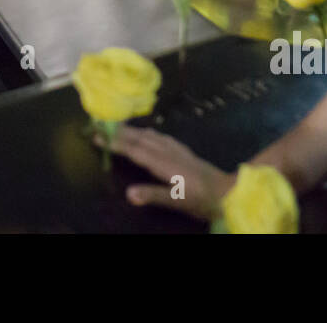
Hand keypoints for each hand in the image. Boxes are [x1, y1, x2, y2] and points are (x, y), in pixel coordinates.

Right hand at [105, 125, 235, 220]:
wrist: (228, 192)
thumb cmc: (201, 199)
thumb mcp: (177, 201)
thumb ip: (153, 195)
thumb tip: (128, 193)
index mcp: (164, 163)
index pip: (134, 150)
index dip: (115, 143)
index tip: (97, 136)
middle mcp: (168, 151)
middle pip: (139, 138)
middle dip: (119, 132)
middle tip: (100, 125)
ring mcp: (177, 149)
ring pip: (150, 135)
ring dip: (132, 130)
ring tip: (117, 127)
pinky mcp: (184, 151)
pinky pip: (160, 137)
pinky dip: (147, 132)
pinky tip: (148, 134)